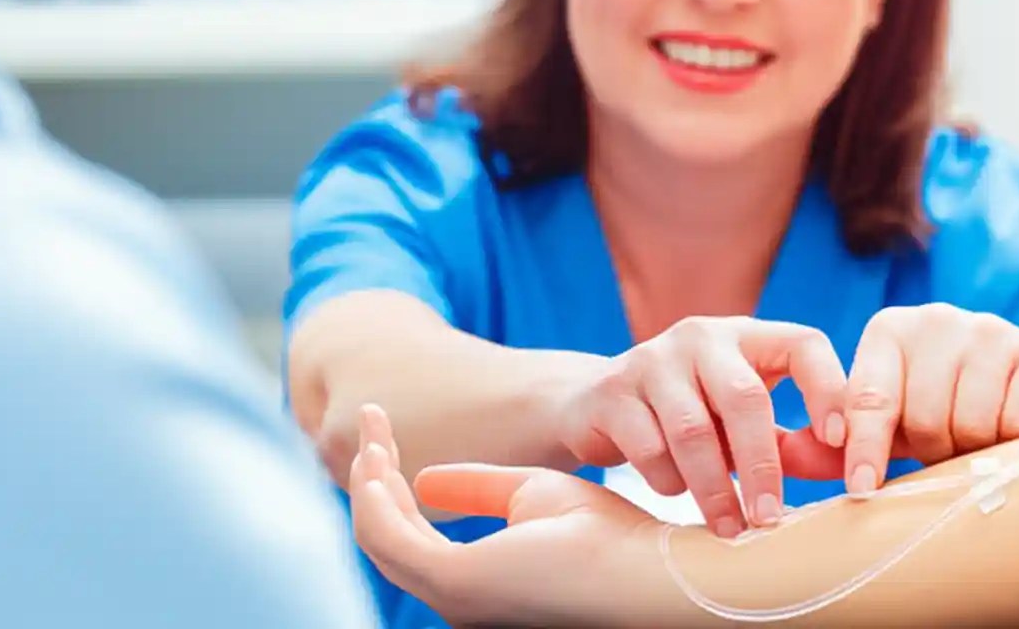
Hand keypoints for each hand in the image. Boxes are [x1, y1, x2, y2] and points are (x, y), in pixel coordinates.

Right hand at [349, 405, 660, 628]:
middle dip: (369, 477)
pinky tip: (379, 454)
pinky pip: (389, 536)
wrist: (651, 565)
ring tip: (372, 429)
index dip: (390, 484)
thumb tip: (426, 482)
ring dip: (367, 479)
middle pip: (386, 535)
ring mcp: (454, 596)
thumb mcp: (534, 494)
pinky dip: (375, 494)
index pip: (411, 535)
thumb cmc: (611, 536)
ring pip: (379, 537)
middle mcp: (456, 598)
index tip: (384, 434)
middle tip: (369, 420)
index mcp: (475, 582)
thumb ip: (479, 489)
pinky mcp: (457, 582)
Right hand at [558, 316, 849, 537]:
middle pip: (744, 397)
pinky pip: (648, 448)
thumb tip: (842, 469)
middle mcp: (700, 337)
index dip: (827, 390)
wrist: (594, 403)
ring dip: (715, 488)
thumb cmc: (689, 414)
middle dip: (763, 465)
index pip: (802, 344)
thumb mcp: (740, 420)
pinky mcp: (612, 393)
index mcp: (745, 336)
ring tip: (731, 528)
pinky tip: (675, 490)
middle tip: (772, 519)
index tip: (838, 443)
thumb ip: (790, 442)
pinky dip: (669, 480)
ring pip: (692, 430)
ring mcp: (651, 360)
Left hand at [843, 304, 1018, 494]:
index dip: (865, 449)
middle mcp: (935, 318)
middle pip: (923, 418)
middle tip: (942, 449)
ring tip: (973, 439)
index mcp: (887, 330)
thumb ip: (845, 444)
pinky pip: (1016, 422)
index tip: (861, 488)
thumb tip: (804, 462)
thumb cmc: (938, 412)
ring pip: (970, 423)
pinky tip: (1008, 428)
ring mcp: (989, 329)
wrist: (1016, 392)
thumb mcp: (889, 425)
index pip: (869, 399)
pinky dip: (1012, 441)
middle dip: (932, 449)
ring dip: (972, 449)